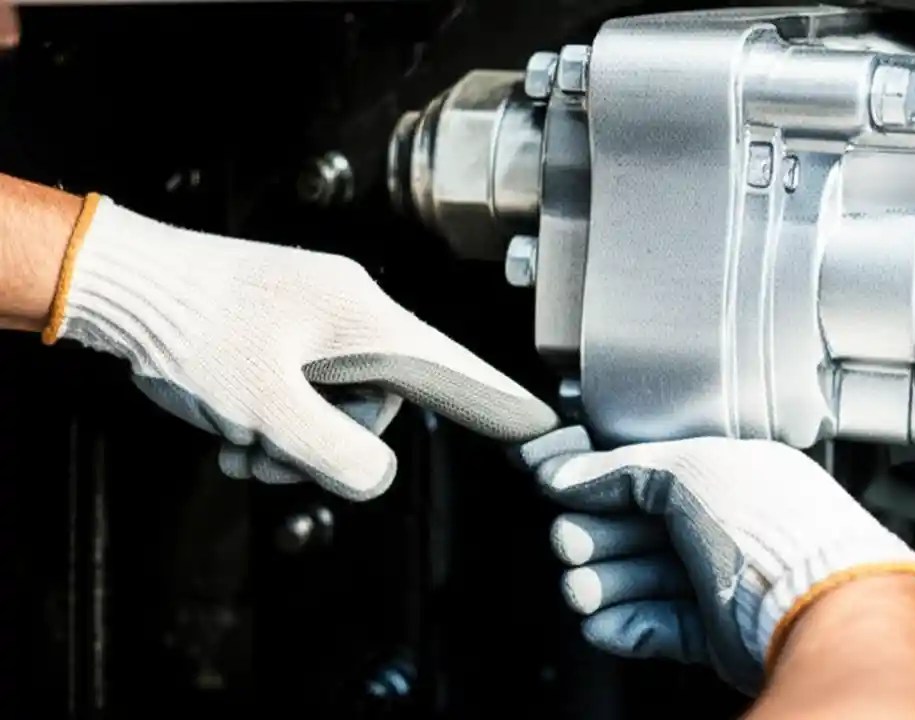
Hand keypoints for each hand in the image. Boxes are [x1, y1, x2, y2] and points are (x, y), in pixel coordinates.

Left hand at [45, 194, 557, 499]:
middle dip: (324, 445)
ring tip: (237, 441)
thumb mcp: (266, 406)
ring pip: (333, 405)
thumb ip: (334, 450)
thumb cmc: (192, 329)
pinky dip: (271, 420)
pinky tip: (232, 427)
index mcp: (363, 318)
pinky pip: (302, 390)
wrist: (125, 284)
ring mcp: (316, 318)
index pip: (448, 365)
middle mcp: (350, 311)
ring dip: (287, 439)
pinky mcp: (285, 328)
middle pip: (378, 405)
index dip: (491, 397)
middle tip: (266, 455)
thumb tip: (378, 480)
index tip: (534, 418)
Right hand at [519, 426, 914, 694]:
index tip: (552, 480)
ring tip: (580, 587)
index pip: (648, 468)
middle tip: (568, 540)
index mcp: (732, 471)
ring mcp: (724, 582)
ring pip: (644, 578)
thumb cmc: (775, 525)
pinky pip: (659, 627)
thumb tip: (567, 474)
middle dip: (594, 532)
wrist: (817, 603)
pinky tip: (601, 622)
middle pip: (638, 526)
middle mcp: (729, 525)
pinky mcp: (718, 634)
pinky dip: (626, 625)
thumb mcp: (690, 466)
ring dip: (604, 582)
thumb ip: (621, 466)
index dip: (595, 474)